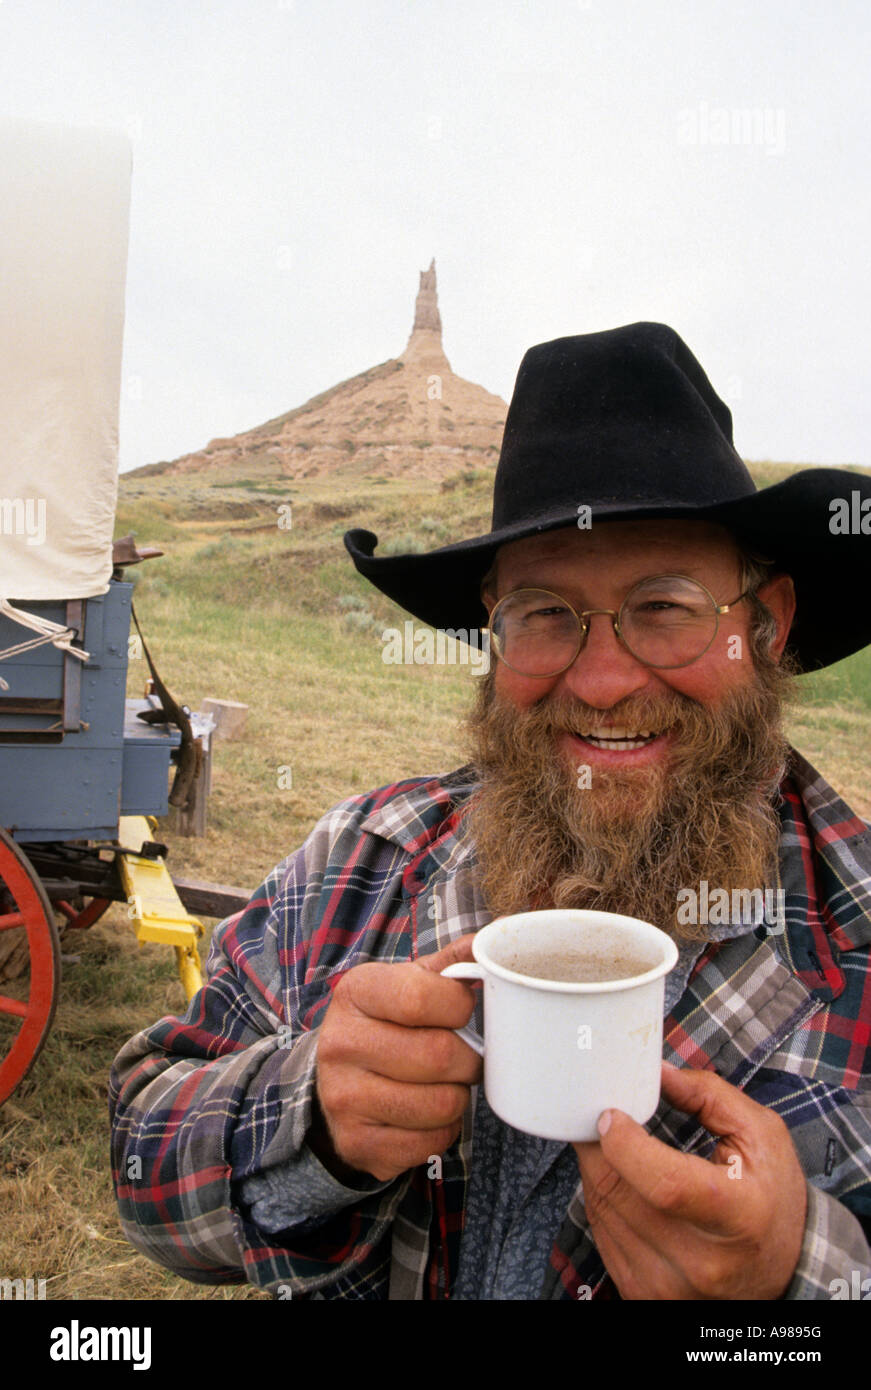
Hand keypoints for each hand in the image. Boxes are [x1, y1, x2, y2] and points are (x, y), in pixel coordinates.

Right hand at [310, 935, 481, 1182]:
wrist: (333, 1081)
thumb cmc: (386, 1024)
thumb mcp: (408, 983)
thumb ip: (451, 962)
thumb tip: (497, 934)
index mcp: (356, 992)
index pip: (422, 997)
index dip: (459, 1007)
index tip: (461, 1011)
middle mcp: (340, 1043)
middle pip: (439, 1055)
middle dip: (468, 1059)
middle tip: (463, 1056)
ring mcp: (344, 1097)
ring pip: (442, 1104)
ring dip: (457, 1097)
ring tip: (442, 1084)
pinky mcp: (357, 1143)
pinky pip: (431, 1143)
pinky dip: (443, 1130)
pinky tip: (425, 1113)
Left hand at [572, 1061, 806, 1298]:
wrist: (783, 1271)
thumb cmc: (771, 1198)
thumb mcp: (760, 1135)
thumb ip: (707, 1095)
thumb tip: (656, 1072)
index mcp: (738, 1215)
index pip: (666, 1185)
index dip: (627, 1146)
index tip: (612, 1115)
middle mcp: (701, 1261)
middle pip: (620, 1192)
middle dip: (600, 1144)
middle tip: (605, 1117)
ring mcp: (667, 1285)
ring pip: (601, 1210)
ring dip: (599, 1169)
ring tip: (622, 1151)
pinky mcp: (642, 1295)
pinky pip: (600, 1233)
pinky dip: (603, 1200)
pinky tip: (626, 1186)